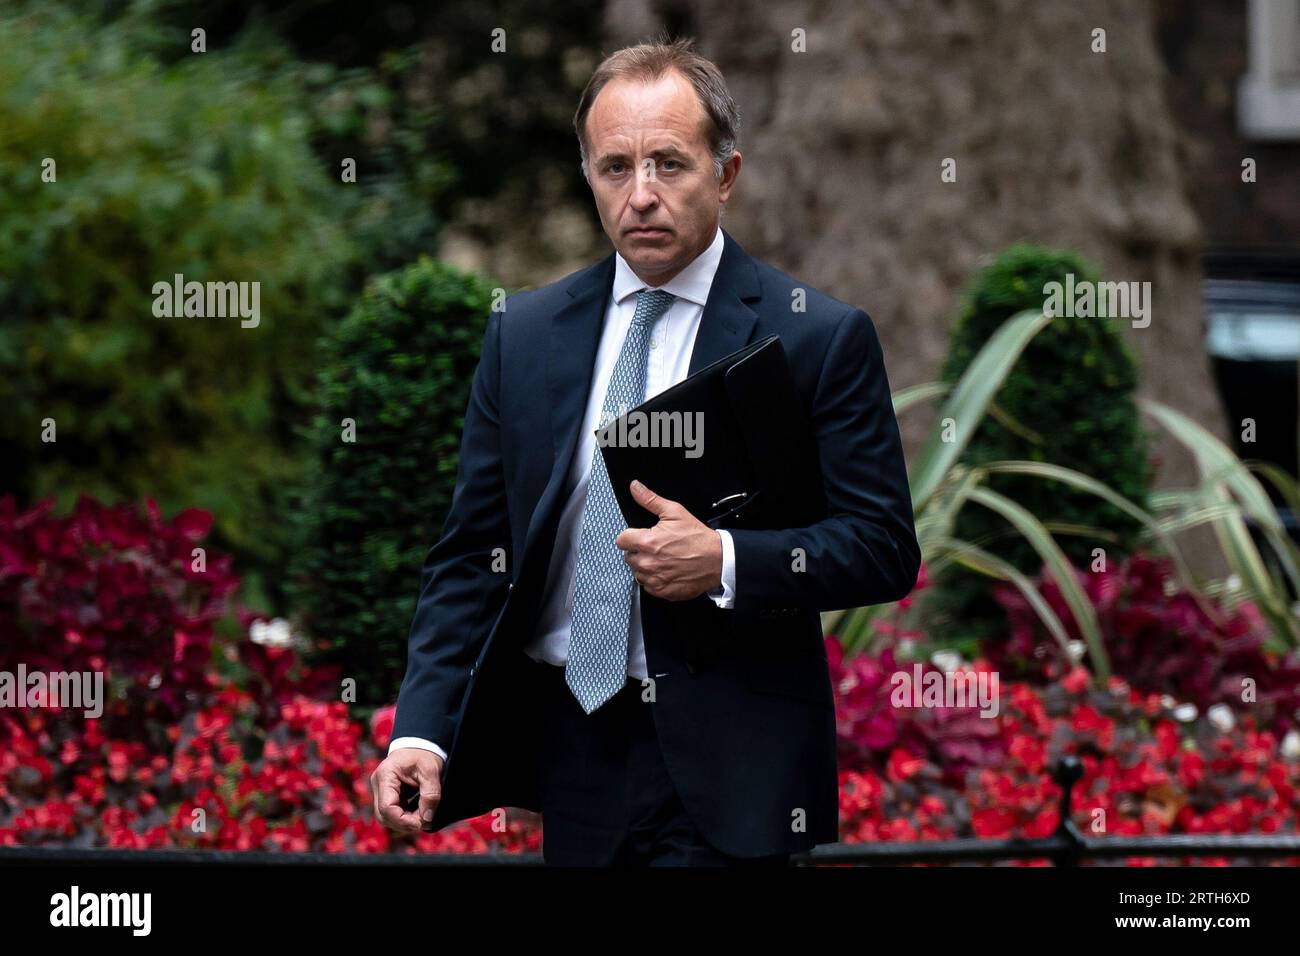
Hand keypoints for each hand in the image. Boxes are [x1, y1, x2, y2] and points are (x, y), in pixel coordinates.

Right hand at [370, 748, 443, 832]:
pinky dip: (405, 817)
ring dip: (405, 821)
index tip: (421, 823)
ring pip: (386, 817)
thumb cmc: (424, 755)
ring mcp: (380, 791)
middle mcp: (378, 784)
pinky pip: (392, 813)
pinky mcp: (386, 795)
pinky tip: (419, 812)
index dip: (402, 820)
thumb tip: (427, 819)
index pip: (386, 807)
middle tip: (425, 821)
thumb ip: (430, 795)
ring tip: (424, 815)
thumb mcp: (431, 772)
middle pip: (383, 816)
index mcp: (386, 775)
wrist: (419, 744)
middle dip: (404, 823)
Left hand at [615, 480, 722, 600]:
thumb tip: (635, 488)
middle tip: (657, 547)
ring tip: (663, 559)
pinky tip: (668, 571)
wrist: (717, 560)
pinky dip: (655, 580)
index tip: (640, 537)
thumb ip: (650, 500)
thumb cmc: (698, 538)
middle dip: (639, 551)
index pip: (621, 540)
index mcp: (647, 542)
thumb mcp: (675, 512)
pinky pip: (648, 586)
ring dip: (646, 566)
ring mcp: (653, 579)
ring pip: (637, 572)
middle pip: (629, 557)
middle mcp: (647, 563)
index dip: (630, 536)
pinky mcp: (661, 591)